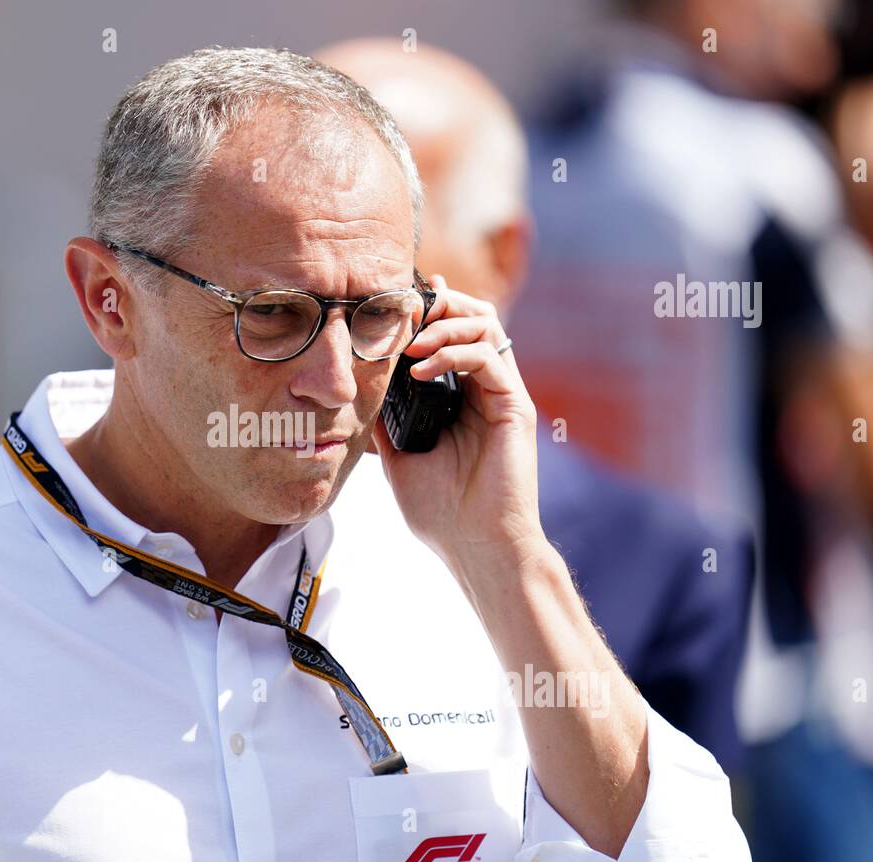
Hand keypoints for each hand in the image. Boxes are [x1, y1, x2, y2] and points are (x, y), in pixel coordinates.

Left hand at [370, 275, 543, 566]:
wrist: (475, 547)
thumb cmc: (441, 512)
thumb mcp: (398, 456)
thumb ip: (386, 419)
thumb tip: (357, 389)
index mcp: (459, 395)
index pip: (449, 333)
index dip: (424, 312)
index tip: (391, 304)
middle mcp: (484, 388)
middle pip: (474, 315)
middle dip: (439, 303)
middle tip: (405, 311)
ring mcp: (502, 394)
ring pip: (486, 325)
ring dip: (446, 323)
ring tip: (411, 344)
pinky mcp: (515, 406)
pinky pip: (490, 358)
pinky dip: (455, 353)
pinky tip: (421, 371)